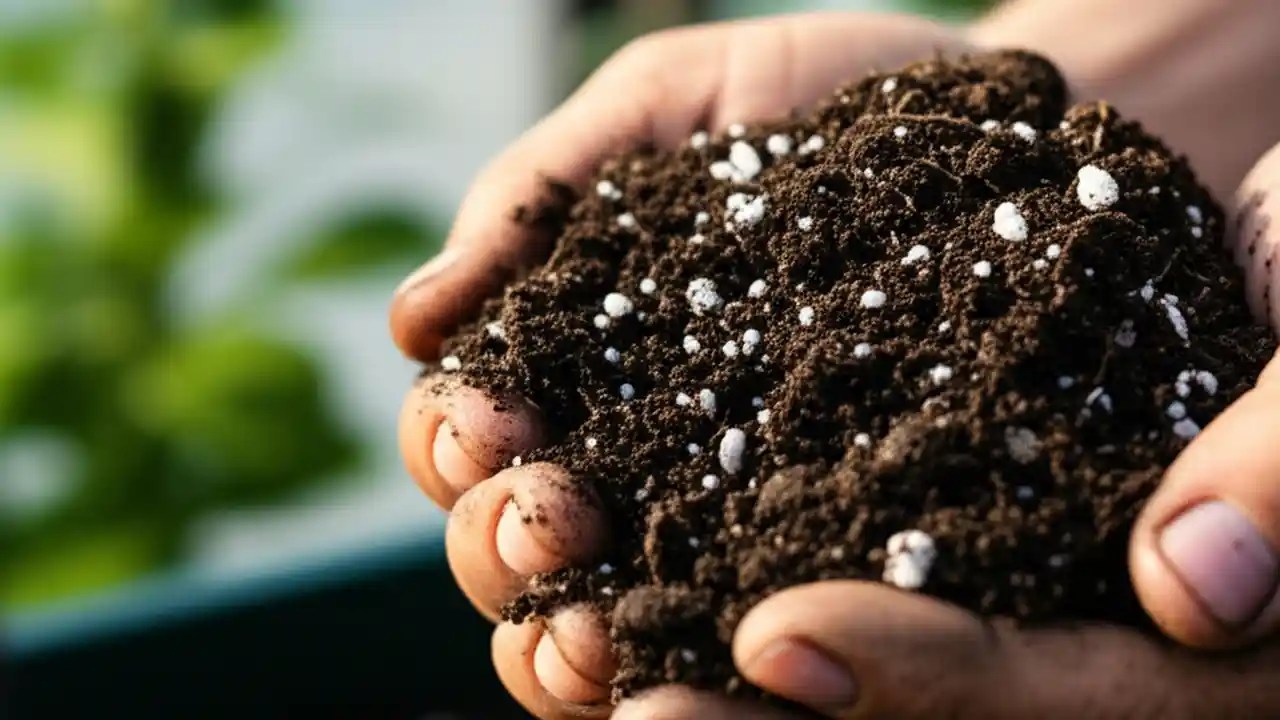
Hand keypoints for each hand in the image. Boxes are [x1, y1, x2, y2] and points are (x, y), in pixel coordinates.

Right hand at [391, 13, 969, 718]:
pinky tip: (691, 676)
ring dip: (562, 645)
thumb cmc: (806, 105)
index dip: (452, 442)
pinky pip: (725, 638)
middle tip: (550, 524)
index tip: (491, 428)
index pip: (462, 434)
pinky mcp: (813, 557)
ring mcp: (711, 519)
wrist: (986, 126)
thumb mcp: (663, 108)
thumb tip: (412, 319)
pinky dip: (685, 670)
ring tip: (593, 641)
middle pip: (507, 544)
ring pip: (591, 619)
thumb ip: (538, 193)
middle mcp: (620, 456)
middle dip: (500, 548)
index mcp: (565, 363)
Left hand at [612, 141, 1279, 718]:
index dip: (926, 682)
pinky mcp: (946, 558)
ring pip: (861, 693)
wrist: (1250, 257)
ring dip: (721, 688)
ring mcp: (1016, 616)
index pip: (1061, 699)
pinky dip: (719, 603)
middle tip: (633, 706)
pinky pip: (832, 606)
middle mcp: (1098, 660)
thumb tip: (1194, 587)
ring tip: (587, 656)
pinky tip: (624, 583)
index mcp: (1210, 656)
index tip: (781, 635)